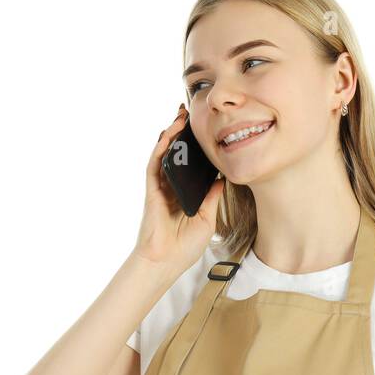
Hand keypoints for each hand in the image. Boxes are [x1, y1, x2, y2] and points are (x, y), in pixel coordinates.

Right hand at [132, 103, 224, 272]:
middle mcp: (171, 187)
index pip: (191, 165)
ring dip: (170, 133)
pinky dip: (160, 148)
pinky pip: (155, 164)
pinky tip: (168, 133)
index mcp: (184, 194)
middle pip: (176, 154)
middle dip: (181, 133)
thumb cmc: (184, 247)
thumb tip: (222, 178)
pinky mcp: (151, 190)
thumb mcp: (207, 219)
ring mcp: (160, 187)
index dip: (196, 147)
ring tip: (180, 115)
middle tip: (190, 112)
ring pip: (164, 154)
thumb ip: (212, 198)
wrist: (166, 262)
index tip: (206, 130)